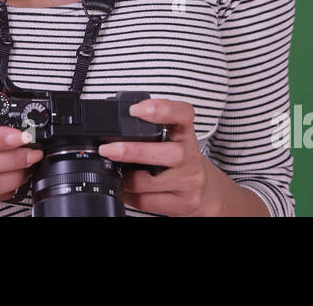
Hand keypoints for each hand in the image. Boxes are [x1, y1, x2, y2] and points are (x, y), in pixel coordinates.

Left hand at [97, 98, 215, 216]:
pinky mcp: (185, 203)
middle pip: (172, 153)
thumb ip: (147, 131)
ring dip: (126, 179)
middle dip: (135, 152)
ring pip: (153, 182)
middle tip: (108, 149)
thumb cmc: (178, 160)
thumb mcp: (169, 139)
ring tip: (113, 172)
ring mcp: (190, 181)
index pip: (184, 114)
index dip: (163, 109)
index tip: (136, 110)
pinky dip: (130, 196)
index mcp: (184, 132)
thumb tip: (109, 134)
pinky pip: (149, 201)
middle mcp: (191, 155)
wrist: (204, 189)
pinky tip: (124, 190)